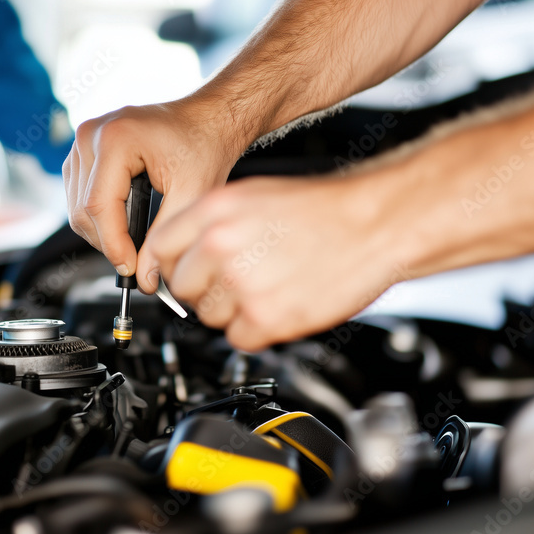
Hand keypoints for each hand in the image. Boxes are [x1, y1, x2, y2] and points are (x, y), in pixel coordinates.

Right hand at [63, 100, 242, 292]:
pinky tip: (125, 222)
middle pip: (82, 209)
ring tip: (133, 243)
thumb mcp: (191, 193)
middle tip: (136, 262)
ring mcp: (84, 140)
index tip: (131, 269)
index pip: (98, 206)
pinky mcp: (84, 149)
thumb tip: (144, 278)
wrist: (207, 117)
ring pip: (76, 205)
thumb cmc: (203, 144)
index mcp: (116, 138)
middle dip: (107, 242)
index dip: (113, 245)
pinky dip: (99, 216)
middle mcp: (92, 135)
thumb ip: (163, 237)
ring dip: (102, 231)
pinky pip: (78, 194)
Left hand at [146, 175, 409, 350]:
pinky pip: (237, 338)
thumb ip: (209, 223)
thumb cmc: (322, 209)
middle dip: (203, 290)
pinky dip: (254, 330)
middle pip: (181, 287)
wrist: (374, 225)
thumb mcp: (252, 195)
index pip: (160, 249)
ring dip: (231, 311)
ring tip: (264, 289)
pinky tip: (276, 305)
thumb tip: (180, 253)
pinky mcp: (266, 318)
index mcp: (215, 211)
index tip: (180, 272)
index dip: (170, 264)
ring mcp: (242, 284)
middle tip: (234, 282)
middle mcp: (222, 245)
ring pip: (207, 317)